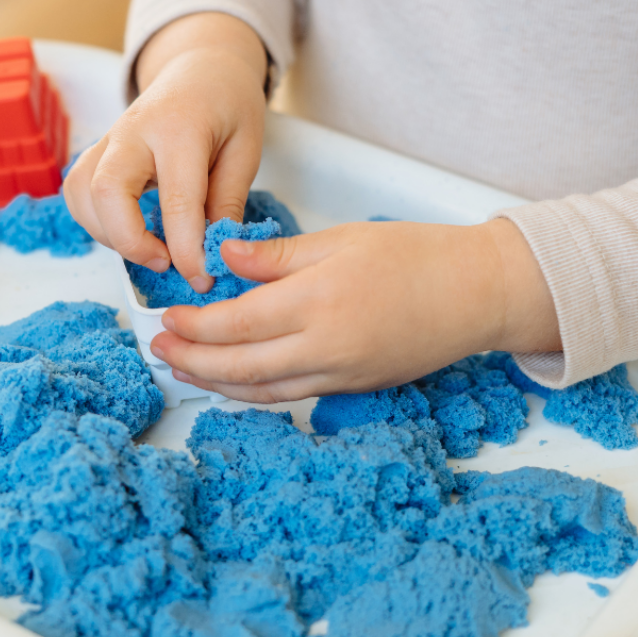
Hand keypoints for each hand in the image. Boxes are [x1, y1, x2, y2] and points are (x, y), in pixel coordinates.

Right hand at [63, 12, 266, 291]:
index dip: (187, 249)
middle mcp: (134, 131)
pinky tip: (128, 231)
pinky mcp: (95, 153)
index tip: (202, 278)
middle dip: (131, 241)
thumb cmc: (227, 107)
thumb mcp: (246, 150)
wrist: (199, 70)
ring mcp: (107, 140)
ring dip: (109, 235)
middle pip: (107, 192)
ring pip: (82, 194)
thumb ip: (228, 200)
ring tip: (151, 248)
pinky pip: (76, 193)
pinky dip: (95, 222)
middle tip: (166, 262)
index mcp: (180, 128)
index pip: (176, 199)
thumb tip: (216, 252)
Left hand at [148, 218, 560, 402]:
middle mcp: (324, 347)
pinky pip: (290, 397)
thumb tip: (224, 255)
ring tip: (184, 371)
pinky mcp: (352, 388)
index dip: (194, 325)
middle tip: (160, 351)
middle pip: (239, 366)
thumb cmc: (415, 257)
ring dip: (216, 384)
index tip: (168, 317)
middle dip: (192, 361)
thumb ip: (275, 255)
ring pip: (261, 391)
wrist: (477, 294)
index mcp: (317, 301)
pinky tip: (234, 384)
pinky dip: (254, 393)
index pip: (235, 323)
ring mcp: (339, 375)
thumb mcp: (339, 240)